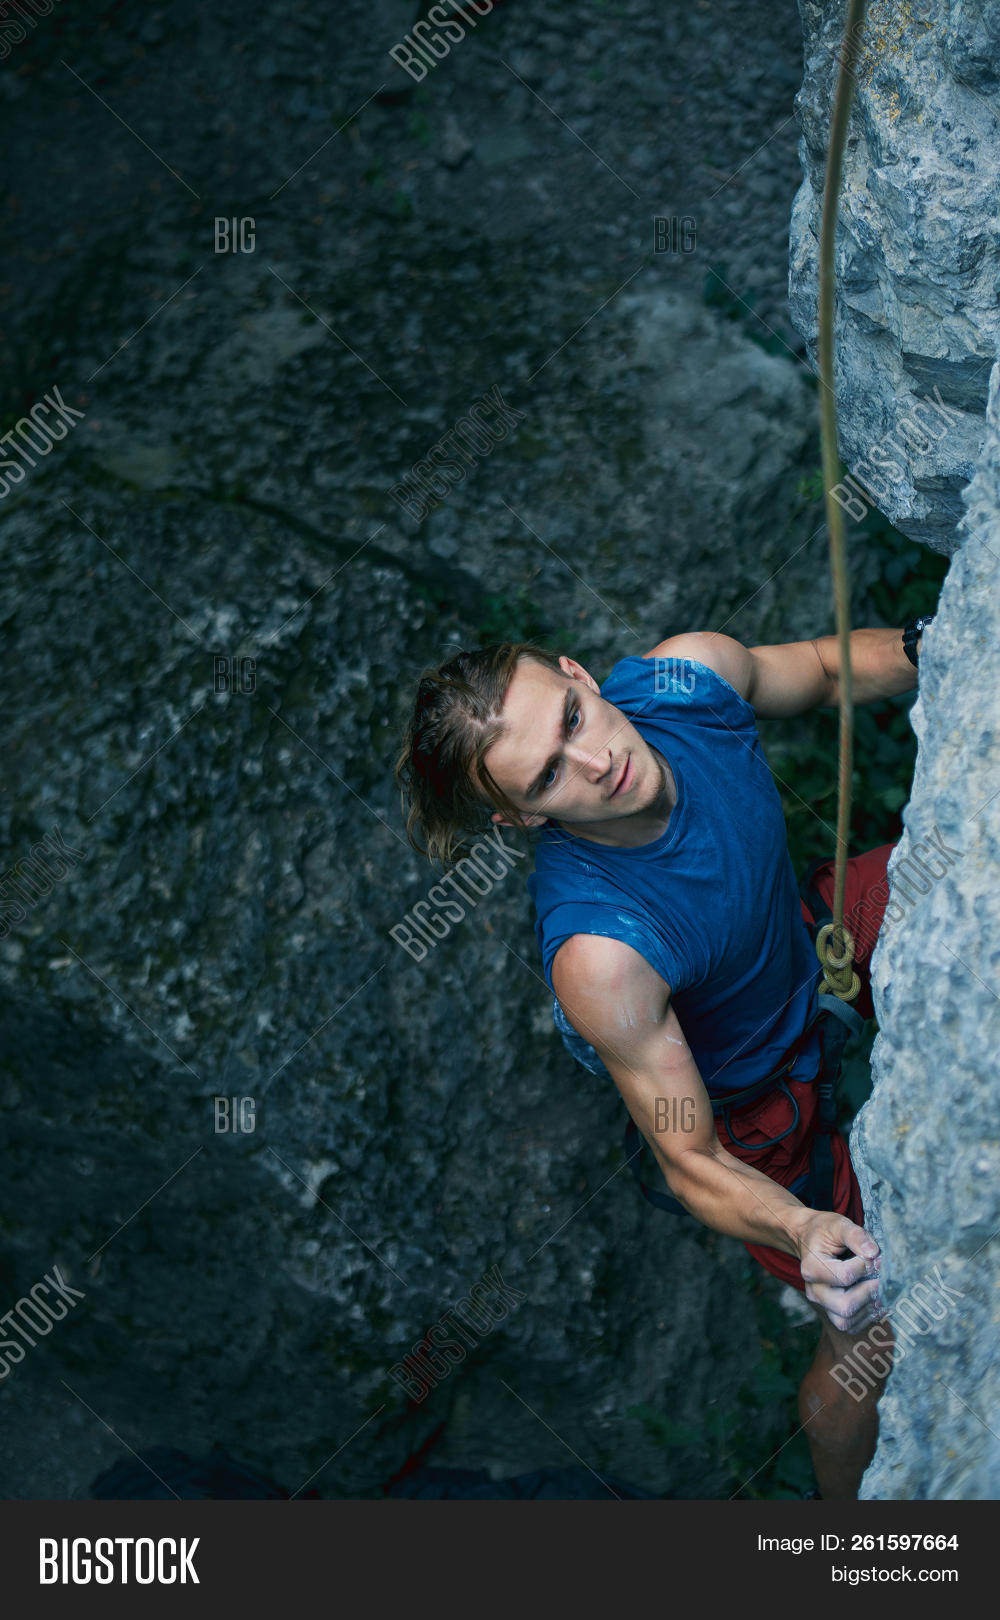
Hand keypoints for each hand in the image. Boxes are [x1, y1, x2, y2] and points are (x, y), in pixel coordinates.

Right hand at [795, 1211, 882, 1333]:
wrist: (809, 1238)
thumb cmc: (824, 1231)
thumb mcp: (838, 1224)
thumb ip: (856, 1235)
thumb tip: (873, 1252)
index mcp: (812, 1267)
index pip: (845, 1276)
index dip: (864, 1267)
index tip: (874, 1255)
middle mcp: (814, 1290)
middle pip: (844, 1306)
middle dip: (868, 1294)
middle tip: (881, 1279)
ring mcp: (821, 1303)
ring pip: (846, 1322)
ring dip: (868, 1310)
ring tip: (880, 1291)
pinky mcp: (831, 1311)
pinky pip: (850, 1326)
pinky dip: (866, 1318)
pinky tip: (876, 1301)